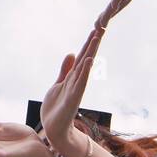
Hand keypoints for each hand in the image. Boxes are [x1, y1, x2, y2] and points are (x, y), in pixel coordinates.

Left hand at [39, 26, 103, 149]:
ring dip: (91, 51)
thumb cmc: (56, 108)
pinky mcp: (73, 98)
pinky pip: (80, 82)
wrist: (55, 129)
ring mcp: (76, 88)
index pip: (82, 55)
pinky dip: (84, 71)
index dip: (88, 42)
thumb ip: (65, 70)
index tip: (96, 29)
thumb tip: (72, 53)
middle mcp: (77, 80)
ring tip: (97, 37)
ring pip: (85, 66)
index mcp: (73, 76)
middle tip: (102, 27)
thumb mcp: (58, 84)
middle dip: (93, 43)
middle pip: (87, 57)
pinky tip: (88, 60)